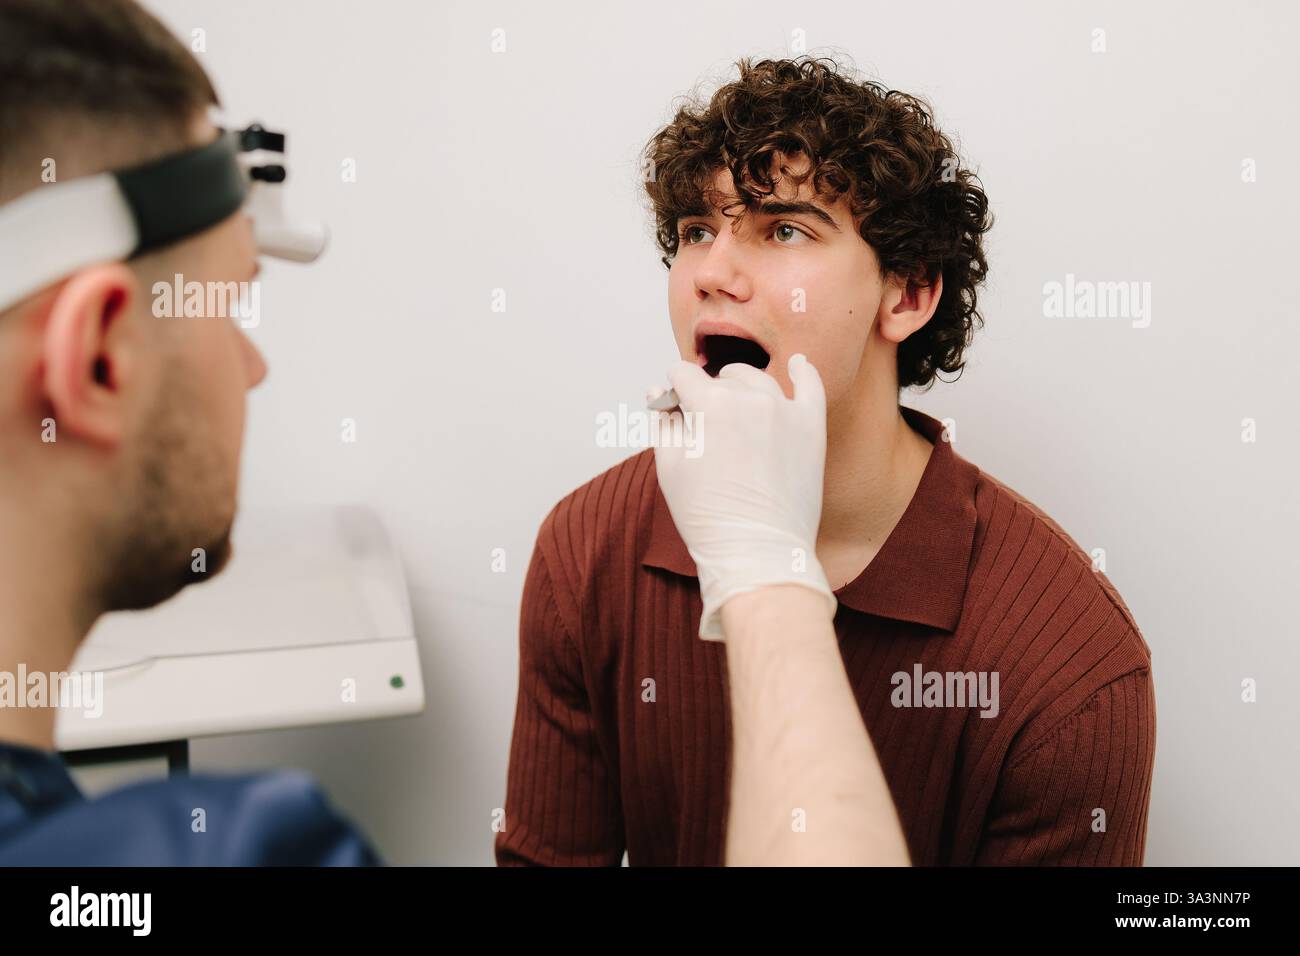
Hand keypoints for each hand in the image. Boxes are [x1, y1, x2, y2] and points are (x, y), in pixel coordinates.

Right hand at [649, 354, 836, 639]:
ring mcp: (785, 410)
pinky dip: (804, 371)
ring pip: (758, 379)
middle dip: (710, 394)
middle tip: (708, 430)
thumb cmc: (708, 515)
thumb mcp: (669, 466)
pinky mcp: (811, 427)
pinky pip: (811, 385)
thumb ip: (663, 420)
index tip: (673, 404)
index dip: (674, 390)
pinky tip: (799, 364)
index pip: (684, 375)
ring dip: (743, 390)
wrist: (756, 552)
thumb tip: (660, 390)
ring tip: (738, 416)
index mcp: (710, 403)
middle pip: (722, 377)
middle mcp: (750, 398)